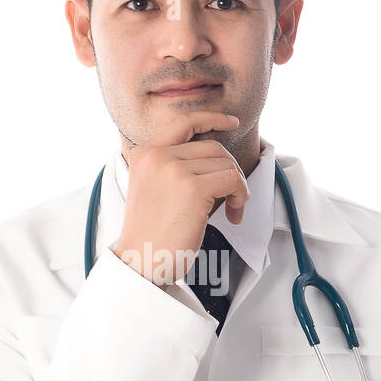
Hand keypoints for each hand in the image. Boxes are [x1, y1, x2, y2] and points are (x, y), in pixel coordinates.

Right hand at [110, 111, 248, 286]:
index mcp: (145, 153)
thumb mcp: (153, 187)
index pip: (184, 121)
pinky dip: (240, 197)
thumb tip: (217, 157)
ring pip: (226, 164)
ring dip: (238, 188)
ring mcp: (174, 170)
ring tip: (231, 210)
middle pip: (213, 147)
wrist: (140, 262)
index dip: (212, 118)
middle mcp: (157, 156)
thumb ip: (174, 166)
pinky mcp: (192, 189)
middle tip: (232, 198)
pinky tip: (233, 215)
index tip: (231, 122)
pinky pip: (233, 180)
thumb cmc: (151, 233)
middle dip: (230, 170)